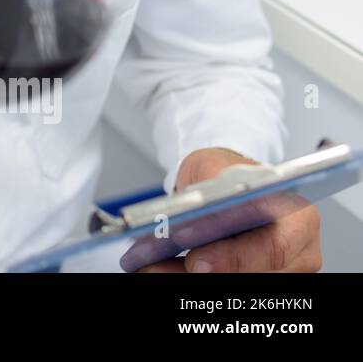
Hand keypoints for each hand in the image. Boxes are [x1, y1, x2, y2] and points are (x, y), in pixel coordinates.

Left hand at [136, 147, 322, 272]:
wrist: (227, 183)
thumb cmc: (227, 172)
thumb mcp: (215, 163)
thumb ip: (214, 180)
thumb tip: (204, 206)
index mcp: (298, 216)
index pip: (273, 246)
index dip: (236, 257)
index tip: (197, 261)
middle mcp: (297, 250)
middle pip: (254, 273)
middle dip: (207, 271)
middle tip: (158, 267)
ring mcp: (283, 270)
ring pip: (236, 282)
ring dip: (188, 277)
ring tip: (150, 267)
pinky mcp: (258, 276)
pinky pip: (225, 283)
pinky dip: (187, 277)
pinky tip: (159, 268)